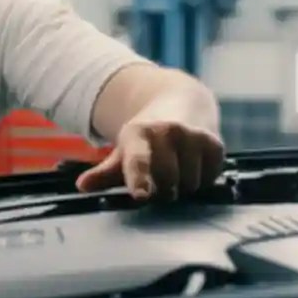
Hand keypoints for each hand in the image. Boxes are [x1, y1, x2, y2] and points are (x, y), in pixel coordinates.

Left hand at [74, 120, 224, 200]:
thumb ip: (104, 173)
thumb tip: (82, 186)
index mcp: (138, 135)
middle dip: (164, 190)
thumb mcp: (123, 152)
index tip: (140, 194)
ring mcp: (193, 136)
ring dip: (183, 186)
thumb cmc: (146, 138)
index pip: (138, 161)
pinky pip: (209, 179)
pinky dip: (202, 179)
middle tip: (159, 179)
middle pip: (167, 183)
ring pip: (190, 184)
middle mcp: (167, 131)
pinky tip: (194, 164)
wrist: (179, 102)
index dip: (139, 179)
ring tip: (177, 169)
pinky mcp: (215, 143)